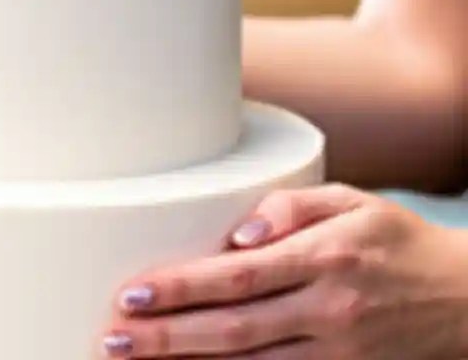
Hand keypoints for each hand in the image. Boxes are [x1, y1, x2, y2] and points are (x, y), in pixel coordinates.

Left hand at [103, 184, 467, 358]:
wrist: (464, 299)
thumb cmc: (396, 240)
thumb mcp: (354, 201)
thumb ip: (293, 205)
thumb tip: (241, 231)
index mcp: (327, 258)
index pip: (240, 277)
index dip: (182, 288)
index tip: (134, 293)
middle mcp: (329, 310)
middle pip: (234, 330)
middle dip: (167, 337)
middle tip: (114, 337)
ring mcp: (336, 351)